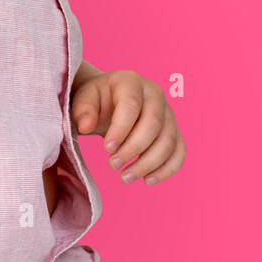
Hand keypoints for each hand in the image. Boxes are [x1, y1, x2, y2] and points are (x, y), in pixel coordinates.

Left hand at [71, 69, 184, 185]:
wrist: (110, 101)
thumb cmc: (97, 101)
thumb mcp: (84, 99)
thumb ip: (82, 109)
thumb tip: (85, 126)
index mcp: (131, 81)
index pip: (131, 105)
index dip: (120, 129)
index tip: (106, 149)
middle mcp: (155, 94)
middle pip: (153, 124)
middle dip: (133, 149)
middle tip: (112, 165)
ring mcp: (168, 113)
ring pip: (168, 141)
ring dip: (148, 164)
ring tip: (125, 177)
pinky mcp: (174, 131)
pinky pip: (179, 151)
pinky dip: (167, 169)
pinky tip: (147, 179)